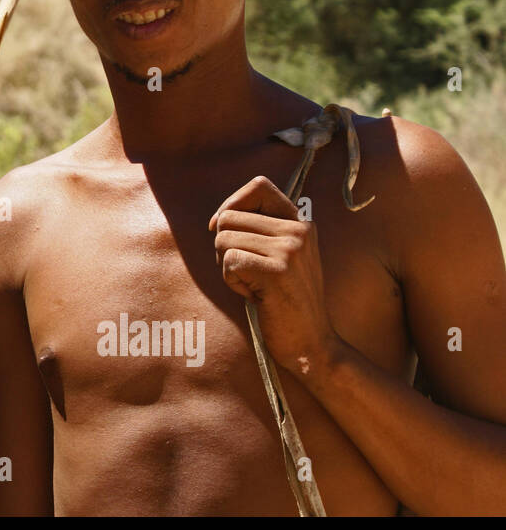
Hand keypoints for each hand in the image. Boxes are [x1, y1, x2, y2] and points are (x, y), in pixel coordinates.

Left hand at [209, 175, 339, 374]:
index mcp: (302, 222)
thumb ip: (261, 231)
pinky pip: (228, 262)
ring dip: (228, 267)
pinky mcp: (277, 271)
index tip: (222, 227)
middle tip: (248, 272)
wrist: (312, 344)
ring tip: (255, 285)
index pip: (259, 185)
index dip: (232, 202)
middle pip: (228, 217)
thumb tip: (218, 217)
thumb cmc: (286, 301)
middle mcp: (299, 230)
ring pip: (223, 239)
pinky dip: (232, 282)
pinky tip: (255, 296)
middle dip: (224, 246)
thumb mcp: (282, 257)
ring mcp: (290, 250)